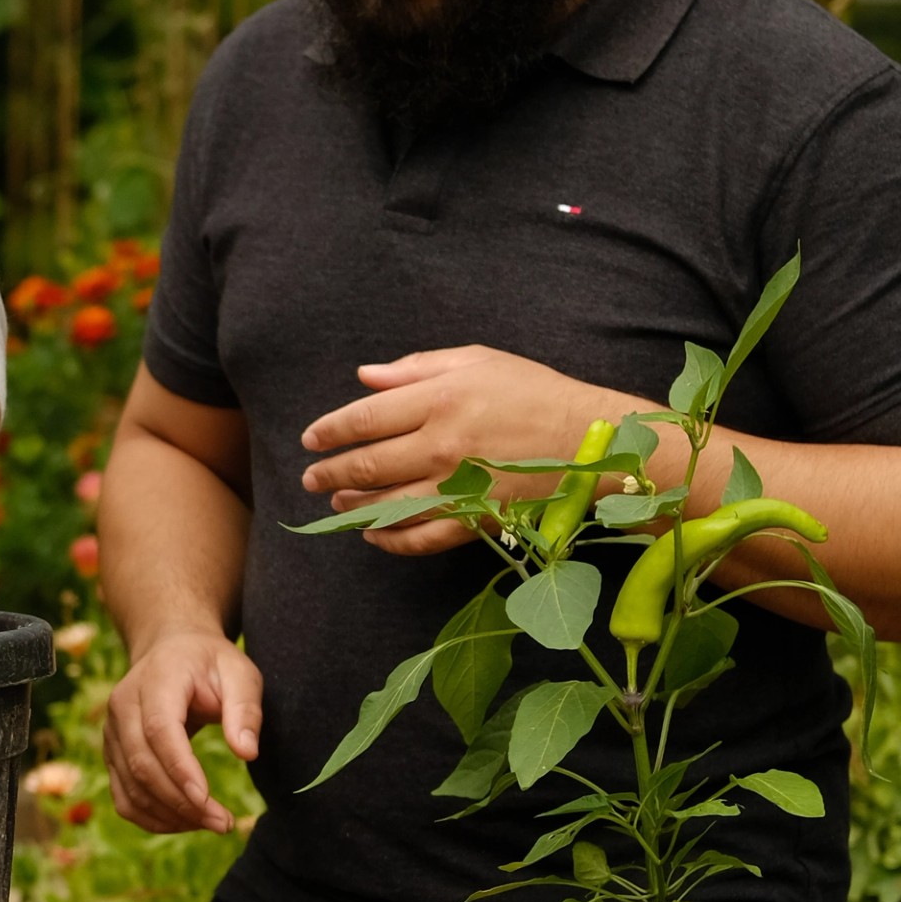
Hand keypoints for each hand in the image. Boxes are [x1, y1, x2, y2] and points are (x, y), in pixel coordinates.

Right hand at [104, 628, 260, 832]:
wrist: (171, 650)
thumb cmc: (209, 663)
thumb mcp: (239, 672)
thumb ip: (245, 708)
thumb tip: (247, 752)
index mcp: (155, 679)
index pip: (159, 730)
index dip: (179, 768)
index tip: (207, 799)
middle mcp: (123, 705)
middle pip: (141, 763)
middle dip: (181, 801)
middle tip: (222, 823)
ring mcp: (112, 731)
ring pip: (130, 786)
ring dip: (169, 815)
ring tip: (211, 824)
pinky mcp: (112, 753)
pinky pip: (123, 796)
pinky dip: (151, 817)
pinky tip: (184, 823)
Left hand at [300, 346, 631, 559]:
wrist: (591, 442)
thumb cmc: (535, 392)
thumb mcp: (478, 361)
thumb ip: (417, 367)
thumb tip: (365, 377)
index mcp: (440, 398)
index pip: (365, 418)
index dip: (331, 431)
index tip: (311, 439)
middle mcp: (442, 444)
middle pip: (367, 465)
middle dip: (330, 473)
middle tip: (310, 477)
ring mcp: (458, 487)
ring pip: (385, 505)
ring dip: (351, 507)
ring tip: (336, 503)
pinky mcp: (475, 520)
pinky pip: (420, 538)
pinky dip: (390, 540)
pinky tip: (374, 535)